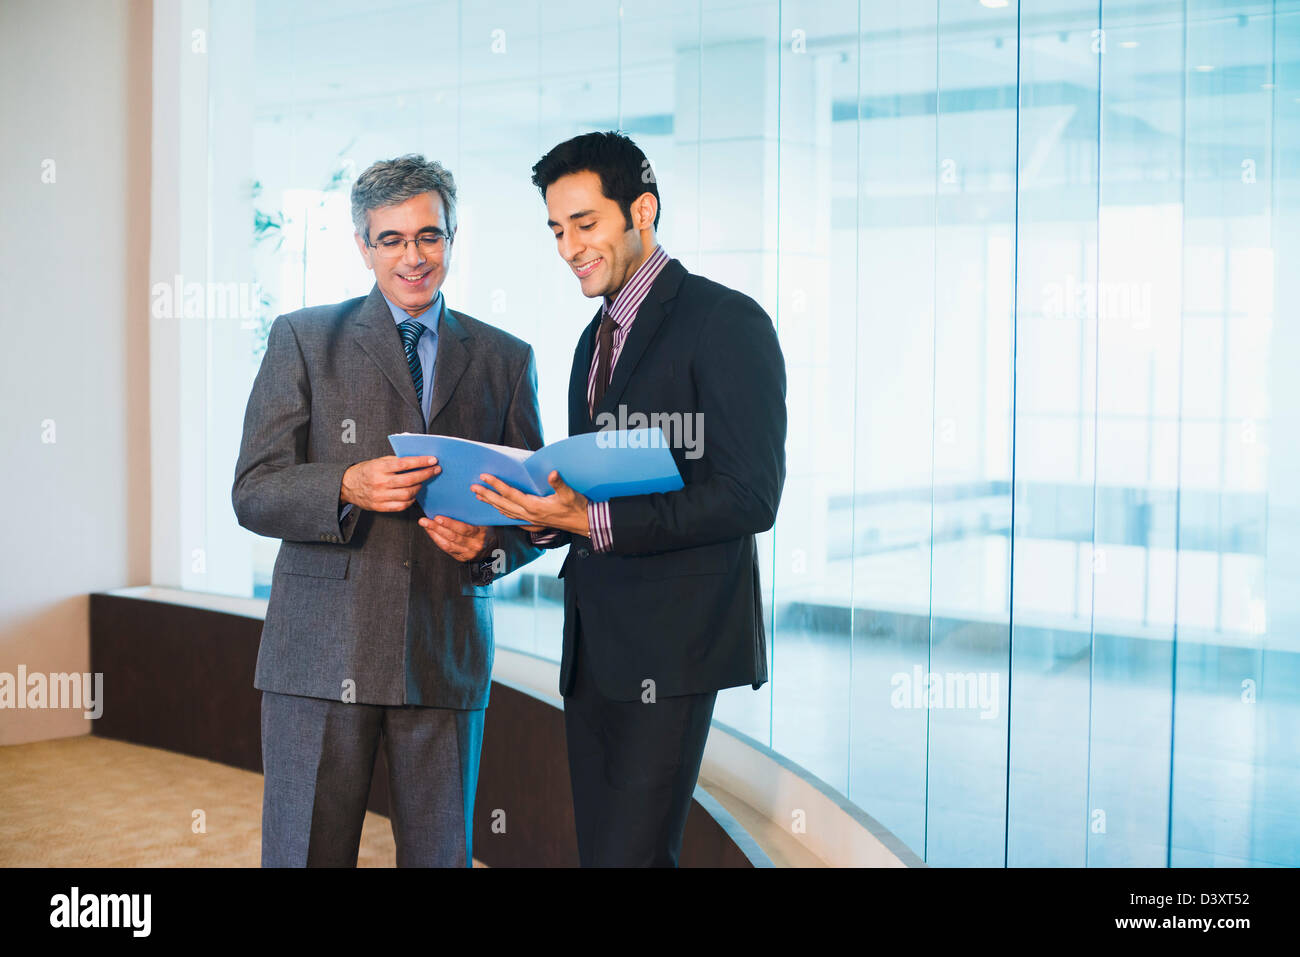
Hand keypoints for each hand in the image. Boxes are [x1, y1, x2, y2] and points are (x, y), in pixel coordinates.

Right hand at [340, 455, 438, 511]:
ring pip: (408, 494)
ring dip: (419, 488)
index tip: (433, 460)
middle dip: (426, 474)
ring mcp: (380, 496)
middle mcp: (380, 482)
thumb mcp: (378, 461)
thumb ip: (395, 461)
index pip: (404, 464)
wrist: (347, 486)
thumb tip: (416, 460)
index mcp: (379, 468)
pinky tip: (413, 494)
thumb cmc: (365, 471)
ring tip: (422, 482)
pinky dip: (410, 500)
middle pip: (409, 480)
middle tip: (435, 470)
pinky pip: (401, 505)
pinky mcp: (380, 507)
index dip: (421, 462)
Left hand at [418, 515, 491, 561]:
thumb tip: (460, 499)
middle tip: (425, 520)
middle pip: (453, 537)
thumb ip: (475, 514)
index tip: (438, 517)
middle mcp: (474, 545)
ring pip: (448, 544)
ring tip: (425, 525)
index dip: (450, 524)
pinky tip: (431, 532)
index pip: (464, 529)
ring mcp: (468, 553)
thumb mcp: (486, 521)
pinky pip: (447, 549)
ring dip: (434, 534)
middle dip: (437, 528)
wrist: (493, 548)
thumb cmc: (488, 530)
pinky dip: (437, 540)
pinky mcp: (462, 558)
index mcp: (481, 534)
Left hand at [472, 471, 589, 536]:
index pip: (510, 493)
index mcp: (535, 506)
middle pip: (502, 504)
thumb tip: (552, 474)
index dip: (496, 485)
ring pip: (505, 512)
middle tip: (472, 488)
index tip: (484, 476)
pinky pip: (512, 517)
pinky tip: (497, 508)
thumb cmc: (577, 507)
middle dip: (486, 495)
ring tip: (479, 497)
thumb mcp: (570, 494)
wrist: (583, 524)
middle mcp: (529, 514)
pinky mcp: (533, 522)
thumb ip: (559, 484)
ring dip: (491, 504)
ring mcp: (530, 520)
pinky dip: (501, 512)